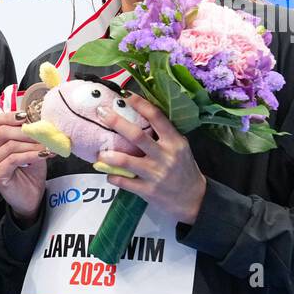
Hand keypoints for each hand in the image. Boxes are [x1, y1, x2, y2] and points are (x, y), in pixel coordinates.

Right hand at [0, 111, 51, 223]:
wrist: (32, 196)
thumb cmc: (30, 171)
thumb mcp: (31, 147)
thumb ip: (31, 134)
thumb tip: (40, 120)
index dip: (8, 116)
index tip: (27, 116)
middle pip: (3, 131)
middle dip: (27, 131)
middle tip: (45, 133)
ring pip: (10, 145)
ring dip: (32, 144)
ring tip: (48, 146)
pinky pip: (13, 159)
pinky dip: (30, 155)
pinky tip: (43, 154)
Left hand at [95, 93, 206, 224]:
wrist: (193, 198)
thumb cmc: (183, 168)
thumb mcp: (180, 148)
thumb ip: (163, 134)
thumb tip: (139, 114)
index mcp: (175, 142)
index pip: (157, 118)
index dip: (141, 105)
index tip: (126, 95)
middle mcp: (165, 156)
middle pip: (137, 136)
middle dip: (117, 122)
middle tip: (100, 113)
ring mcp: (156, 174)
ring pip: (127, 162)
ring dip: (110, 156)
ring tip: (100, 152)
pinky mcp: (148, 191)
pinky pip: (124, 182)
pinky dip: (113, 177)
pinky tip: (107, 174)